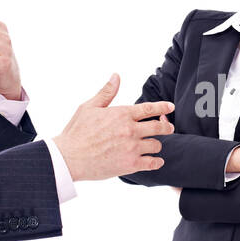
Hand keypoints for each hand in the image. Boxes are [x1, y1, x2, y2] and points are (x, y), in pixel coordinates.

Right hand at [52, 74, 173, 180]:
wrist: (69, 157)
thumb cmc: (76, 132)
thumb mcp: (89, 107)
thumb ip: (106, 92)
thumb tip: (116, 76)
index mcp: (122, 114)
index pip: (149, 108)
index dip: (163, 107)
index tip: (170, 107)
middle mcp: (130, 130)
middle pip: (159, 127)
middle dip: (167, 127)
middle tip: (169, 128)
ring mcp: (132, 148)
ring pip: (156, 145)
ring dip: (156, 145)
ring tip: (153, 146)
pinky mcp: (130, 164)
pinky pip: (152, 163)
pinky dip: (156, 162)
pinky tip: (155, 161)